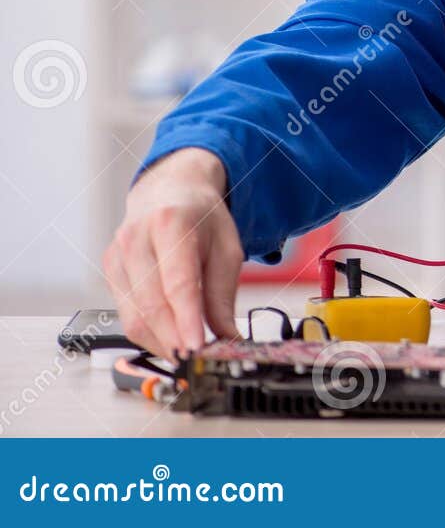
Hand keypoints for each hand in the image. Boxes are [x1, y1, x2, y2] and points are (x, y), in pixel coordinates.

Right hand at [103, 147, 242, 357]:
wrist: (169, 191)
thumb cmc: (201, 217)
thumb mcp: (227, 247)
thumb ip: (223, 294)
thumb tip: (226, 336)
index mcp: (171, 224)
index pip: (177, 281)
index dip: (186, 319)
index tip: (198, 347)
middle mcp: (136, 239)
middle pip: (151, 304)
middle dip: (174, 339)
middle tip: (197, 360)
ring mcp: (117, 255)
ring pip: (133, 316)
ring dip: (161, 343)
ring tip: (187, 354)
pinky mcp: (109, 271)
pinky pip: (126, 314)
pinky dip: (149, 332)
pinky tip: (170, 338)